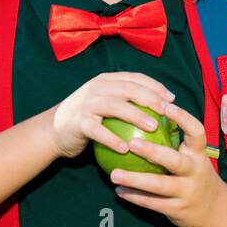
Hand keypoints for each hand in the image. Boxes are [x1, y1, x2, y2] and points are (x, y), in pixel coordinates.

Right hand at [49, 72, 174, 159]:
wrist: (54, 131)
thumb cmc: (88, 119)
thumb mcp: (106, 104)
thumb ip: (127, 102)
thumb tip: (161, 110)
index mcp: (106, 80)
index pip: (134, 78)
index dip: (155, 86)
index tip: (172, 98)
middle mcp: (96, 88)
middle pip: (127, 88)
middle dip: (150, 98)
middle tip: (168, 111)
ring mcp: (86, 104)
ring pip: (114, 105)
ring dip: (136, 115)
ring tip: (153, 127)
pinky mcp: (78, 122)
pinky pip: (97, 130)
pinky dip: (111, 139)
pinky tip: (126, 148)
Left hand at [108, 100, 222, 226]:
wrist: (215, 211)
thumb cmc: (195, 175)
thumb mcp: (193, 158)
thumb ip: (176, 141)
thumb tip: (146, 116)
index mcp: (198, 155)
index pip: (196, 132)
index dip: (183, 118)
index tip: (165, 106)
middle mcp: (195, 172)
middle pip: (174, 160)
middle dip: (152, 151)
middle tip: (130, 143)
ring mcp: (187, 192)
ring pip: (158, 185)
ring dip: (134, 179)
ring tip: (114, 174)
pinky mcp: (177, 209)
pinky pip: (152, 203)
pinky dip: (134, 196)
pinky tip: (119, 191)